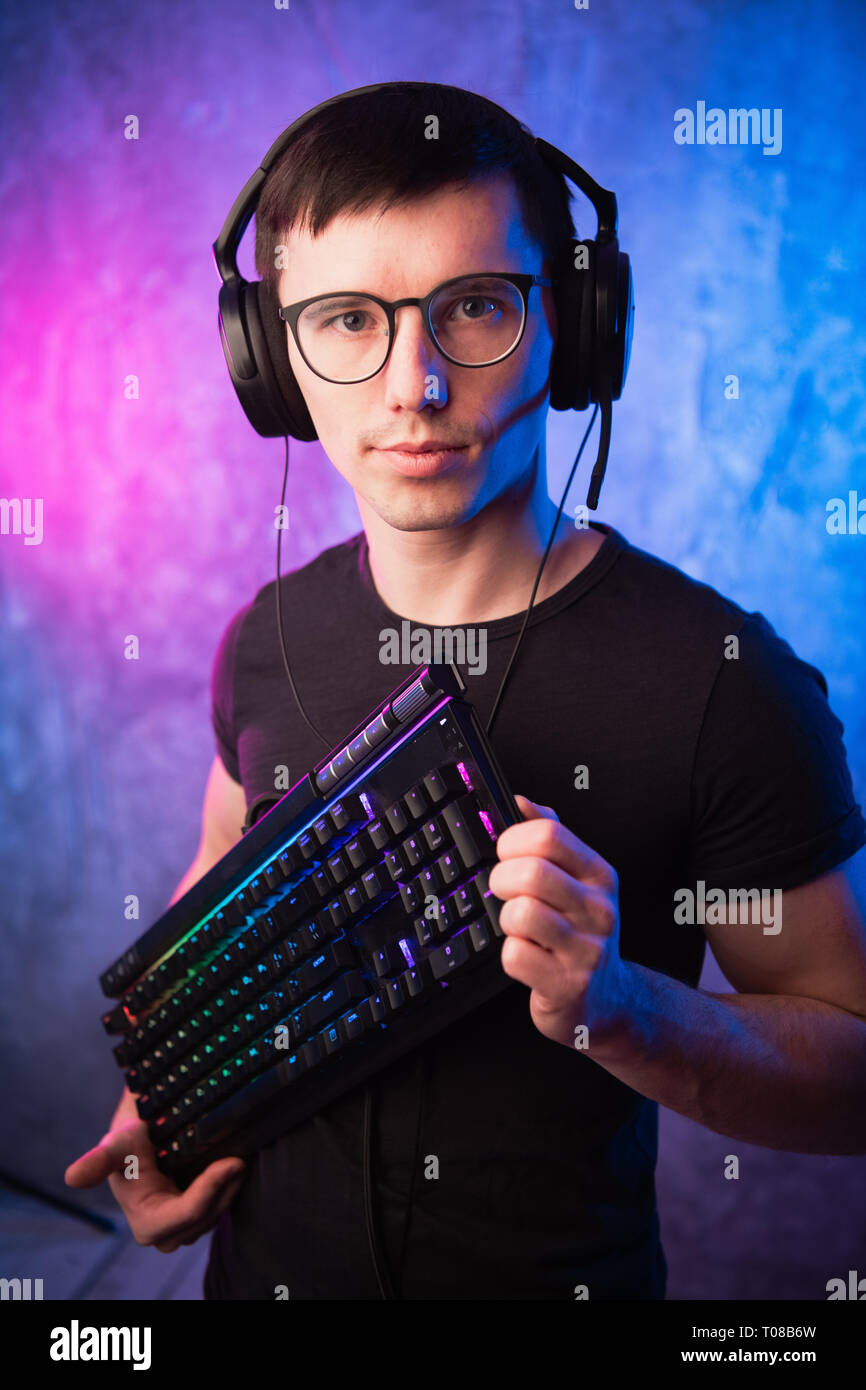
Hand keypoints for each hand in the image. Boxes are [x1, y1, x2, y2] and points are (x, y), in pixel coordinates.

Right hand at [64, 1085, 245, 1252]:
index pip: (184, 1216)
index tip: (230, 1162)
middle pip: (203, 1220)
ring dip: (230, 1191)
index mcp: (145, 1219)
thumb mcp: (116, 1143)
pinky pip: (219, 1209)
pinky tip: (236, 1167)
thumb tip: (72, 1177)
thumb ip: (99, 1161)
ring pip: (215, 1217)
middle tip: (239, 1160)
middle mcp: (164, 1229)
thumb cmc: (127, 1139)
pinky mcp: (197, 1214)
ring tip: (240, 1160)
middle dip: (223, 1192)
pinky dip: (229, 1190)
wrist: (141, 1134)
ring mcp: (183, 1224)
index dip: (208, 1194)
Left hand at [487, 794, 631, 1055]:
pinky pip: (516, 956)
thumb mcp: (576, 880)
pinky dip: (511, 956)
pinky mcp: (568, 986)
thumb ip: (551, 837)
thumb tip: (520, 800)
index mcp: (599, 874)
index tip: (507, 855)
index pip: (549, 834)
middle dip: (502, 879)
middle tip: (505, 893)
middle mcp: (599, 909)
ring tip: (519, 928)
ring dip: (506, 920)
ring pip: (520, 914)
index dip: (513, 840)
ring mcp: (586, 950)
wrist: (609, 1000)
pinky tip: (529, 957)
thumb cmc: (581, 932)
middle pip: (531, 872)